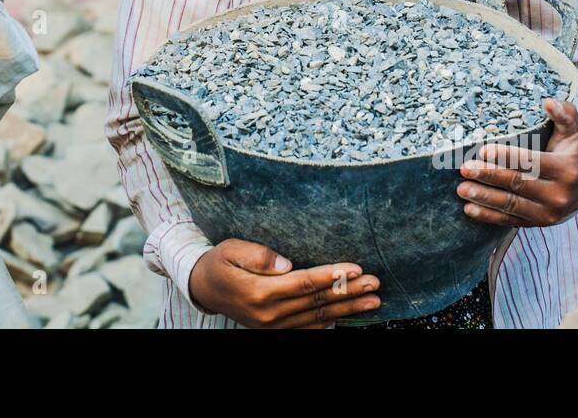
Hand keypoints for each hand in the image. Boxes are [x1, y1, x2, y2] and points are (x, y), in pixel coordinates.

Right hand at [187, 238, 379, 328]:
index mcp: (259, 291)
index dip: (331, 276)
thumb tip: (286, 263)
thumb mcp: (231, 249)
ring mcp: (272, 325)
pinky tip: (346, 317)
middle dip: (348, 292)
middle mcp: (268, 313)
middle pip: (316, 301)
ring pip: (317, 317)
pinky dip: (328, 324)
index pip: (304, 283)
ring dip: (347, 309)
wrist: (203, 287)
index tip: (355, 269)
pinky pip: (306, 329)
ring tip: (372, 301)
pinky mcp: (273, 329)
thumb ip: (259, 255)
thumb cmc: (219, 262)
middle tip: (374, 283)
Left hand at [455, 98, 577, 226]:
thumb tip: (547, 101)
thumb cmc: (571, 152)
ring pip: (511, 205)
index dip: (507, 157)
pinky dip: (489, 216)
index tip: (483, 151)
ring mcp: (549, 213)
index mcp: (566, 169)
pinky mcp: (538, 223)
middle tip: (465, 168)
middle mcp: (559, 194)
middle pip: (518, 184)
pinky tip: (469, 208)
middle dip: (489, 176)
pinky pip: (510, 220)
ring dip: (484, 198)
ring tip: (462, 189)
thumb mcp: (573, 131)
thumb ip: (564, 114)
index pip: (532, 162)